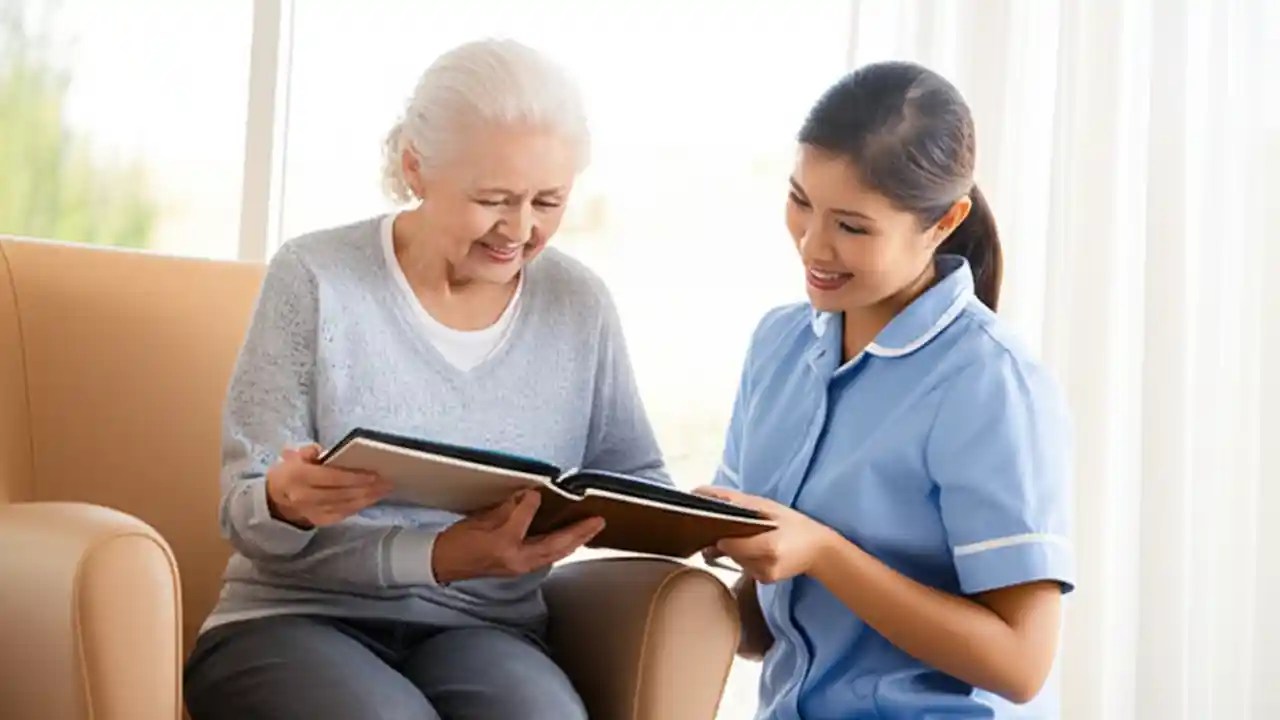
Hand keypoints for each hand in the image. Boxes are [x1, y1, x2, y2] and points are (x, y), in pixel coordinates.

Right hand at [265, 444, 390, 527]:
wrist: (277, 497)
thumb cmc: (293, 472)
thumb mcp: (295, 456)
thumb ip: (308, 451)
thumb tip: (318, 450)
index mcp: (299, 477)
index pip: (331, 478)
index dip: (354, 477)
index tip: (373, 474)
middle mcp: (305, 497)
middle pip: (342, 493)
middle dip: (367, 488)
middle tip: (387, 482)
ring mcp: (312, 511)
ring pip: (345, 505)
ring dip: (368, 498)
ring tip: (385, 489)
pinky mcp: (320, 520)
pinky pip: (343, 514)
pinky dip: (359, 506)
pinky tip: (372, 499)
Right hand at [432, 490, 604, 584]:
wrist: (442, 564)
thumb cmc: (457, 541)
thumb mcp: (480, 519)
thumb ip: (507, 509)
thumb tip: (528, 497)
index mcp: (503, 544)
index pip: (526, 517)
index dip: (532, 501)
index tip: (537, 491)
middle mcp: (515, 559)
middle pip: (554, 545)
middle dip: (578, 533)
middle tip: (598, 521)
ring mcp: (518, 566)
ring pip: (554, 553)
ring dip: (574, 541)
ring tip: (591, 529)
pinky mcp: (518, 567)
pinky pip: (546, 557)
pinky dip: (560, 547)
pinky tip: (569, 540)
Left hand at [694, 486, 840, 583]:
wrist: (821, 551)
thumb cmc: (795, 524)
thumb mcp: (768, 506)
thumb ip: (734, 500)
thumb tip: (700, 492)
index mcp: (768, 547)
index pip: (728, 544)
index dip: (720, 533)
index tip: (717, 523)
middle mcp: (765, 566)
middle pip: (730, 552)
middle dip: (730, 539)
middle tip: (741, 526)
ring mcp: (764, 576)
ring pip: (735, 560)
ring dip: (738, 548)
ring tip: (754, 537)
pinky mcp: (764, 581)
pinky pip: (745, 566)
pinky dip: (747, 557)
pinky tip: (760, 548)